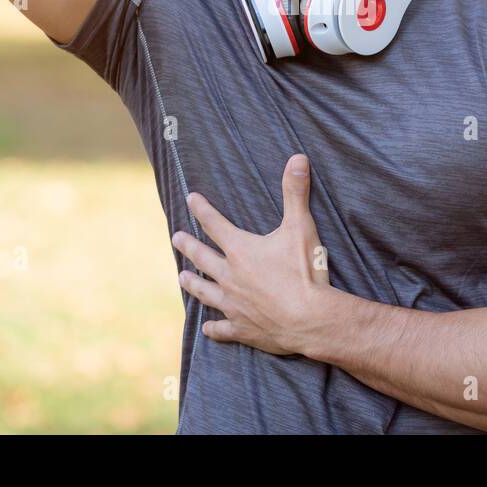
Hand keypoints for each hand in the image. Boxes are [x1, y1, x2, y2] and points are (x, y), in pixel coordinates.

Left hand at [173, 154, 329, 356]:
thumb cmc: (305, 272)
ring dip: (193, 284)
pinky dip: (214, 328)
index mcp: (241, 250)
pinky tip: (207, 329)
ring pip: (206, 292)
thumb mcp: (301, 226)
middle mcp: (231, 276)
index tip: (190, 199)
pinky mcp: (243, 328)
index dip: (202, 209)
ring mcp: (234, 304)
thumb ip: (296, 192)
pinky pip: (223, 328)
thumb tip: (297, 158)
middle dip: (188, 246)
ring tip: (182, 278)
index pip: (215, 224)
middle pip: (203, 258)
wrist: (310, 319)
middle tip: (176, 238)